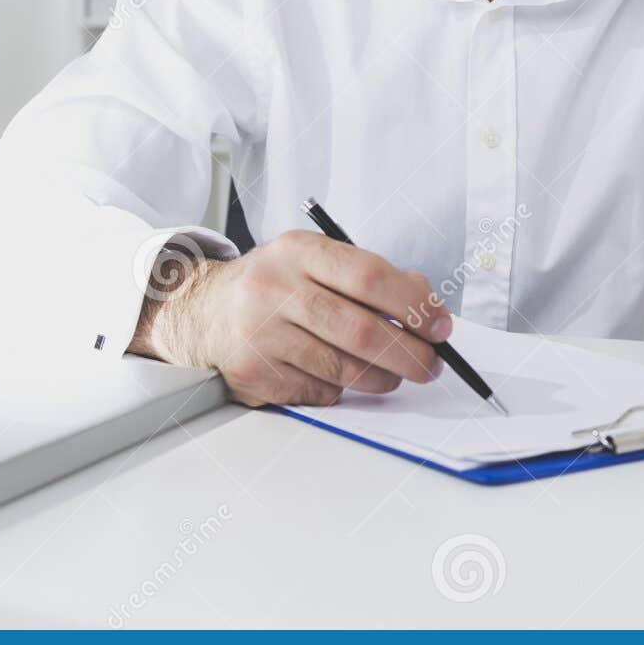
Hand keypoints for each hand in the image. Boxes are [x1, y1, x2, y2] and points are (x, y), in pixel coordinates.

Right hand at [129, 230, 451, 406]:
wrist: (203, 311)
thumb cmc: (273, 286)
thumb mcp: (314, 261)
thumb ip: (369, 276)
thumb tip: (427, 304)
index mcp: (298, 251)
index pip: (368, 276)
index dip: (413, 304)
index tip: (440, 326)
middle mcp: (275, 289)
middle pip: (361, 330)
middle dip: (410, 354)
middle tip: (432, 365)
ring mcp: (261, 335)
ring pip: (344, 369)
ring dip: (382, 378)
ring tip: (394, 374)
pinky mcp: (255, 374)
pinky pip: (320, 392)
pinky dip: (341, 390)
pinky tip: (338, 376)